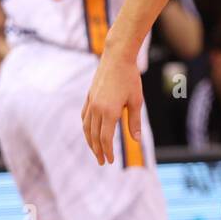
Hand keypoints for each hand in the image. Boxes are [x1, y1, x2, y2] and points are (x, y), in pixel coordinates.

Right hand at [81, 50, 144, 164]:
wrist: (117, 57)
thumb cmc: (130, 78)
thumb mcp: (136, 101)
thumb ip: (134, 122)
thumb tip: (136, 140)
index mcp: (109, 112)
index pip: (106, 139)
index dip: (108, 151)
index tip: (111, 161)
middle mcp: (97, 109)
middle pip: (94, 136)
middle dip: (98, 151)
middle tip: (103, 161)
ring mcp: (91, 102)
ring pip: (87, 128)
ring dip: (90, 141)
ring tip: (95, 151)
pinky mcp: (89, 96)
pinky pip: (84, 116)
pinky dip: (86, 127)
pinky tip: (89, 132)